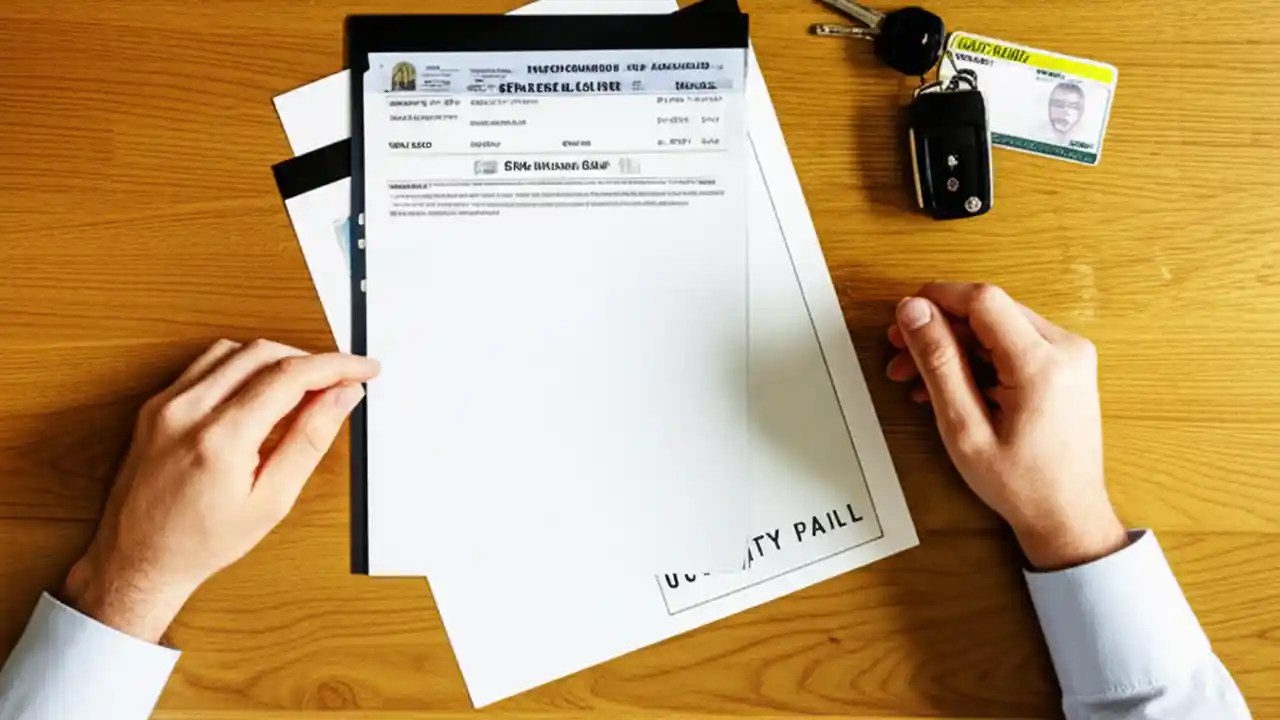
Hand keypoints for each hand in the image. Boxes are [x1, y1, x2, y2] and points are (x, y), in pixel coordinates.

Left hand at [62, 339, 379, 641]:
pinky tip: (259, 393)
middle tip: (339, 382)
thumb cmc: (202, 542)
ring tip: (302, 389)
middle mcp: (188, 412)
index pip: (290, 376)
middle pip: (264, 353)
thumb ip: (310, 440)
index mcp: (221, 440)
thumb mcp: (272, 501)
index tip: (364, 368)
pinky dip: (242, 367)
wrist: (138, 559)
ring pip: (235, 351)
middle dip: (310, 360)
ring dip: (276, 359)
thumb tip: (342, 397)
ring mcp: (166, 405)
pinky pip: (207, 365)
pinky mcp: (156, 405)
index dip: (336, 365)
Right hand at [886, 282, 1127, 570]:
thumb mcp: (964, 427)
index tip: (902, 316)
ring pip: (998, 326)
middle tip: (899, 352)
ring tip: (916, 377)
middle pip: (989, 311)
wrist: (1067, 516)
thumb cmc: (1021, 484)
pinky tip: (948, 385)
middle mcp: (1066, 349)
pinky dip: (978, 358)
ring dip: (954, 345)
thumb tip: (914, 312)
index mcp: (1042, 364)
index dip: (936, 299)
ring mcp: (1071, 356)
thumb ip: (938, 363)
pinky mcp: (1067, 366)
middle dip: (939, 327)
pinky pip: (1014, 344)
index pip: (983, 300)